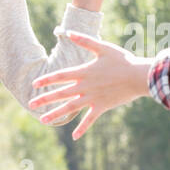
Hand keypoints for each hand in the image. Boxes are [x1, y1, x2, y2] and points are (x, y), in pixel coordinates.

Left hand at [28, 32, 152, 139]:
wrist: (139, 76)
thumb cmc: (123, 60)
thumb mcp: (103, 47)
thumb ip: (84, 41)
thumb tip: (68, 32)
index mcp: (84, 72)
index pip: (60, 76)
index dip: (46, 79)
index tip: (34, 84)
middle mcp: (85, 86)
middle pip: (60, 93)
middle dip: (44, 99)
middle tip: (30, 103)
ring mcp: (93, 98)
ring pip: (70, 108)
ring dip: (55, 114)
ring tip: (42, 120)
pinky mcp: (102, 106)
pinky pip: (89, 119)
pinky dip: (82, 128)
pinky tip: (74, 137)